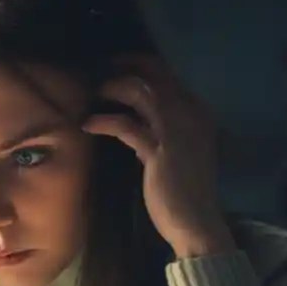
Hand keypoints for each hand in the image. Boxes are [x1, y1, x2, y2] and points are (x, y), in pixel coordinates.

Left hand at [81, 54, 233, 258]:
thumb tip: (136, 121)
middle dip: (126, 65)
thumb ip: (161, 132)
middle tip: (102, 69)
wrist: (196, 220)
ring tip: (95, 93)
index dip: (141, 65)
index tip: (117, 67)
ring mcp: (176, 130)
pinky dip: (103, 121)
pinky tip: (88, 125)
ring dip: (113, 86)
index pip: (169, 74)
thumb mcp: (177, 151)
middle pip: (155, 73)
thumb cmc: (184, 190)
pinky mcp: (158, 150)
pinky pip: (125, 125)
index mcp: (198, 112)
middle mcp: (190, 113)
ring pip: (140, 90)